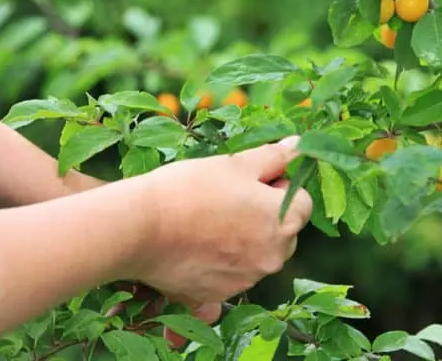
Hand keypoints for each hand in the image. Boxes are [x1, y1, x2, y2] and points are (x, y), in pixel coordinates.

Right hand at [125, 136, 311, 319]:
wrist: (139, 228)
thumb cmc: (191, 188)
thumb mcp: (236, 164)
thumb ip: (274, 157)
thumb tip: (300, 147)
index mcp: (284, 222)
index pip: (301, 202)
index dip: (278, 187)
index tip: (249, 181)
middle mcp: (273, 258)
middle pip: (282, 232)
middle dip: (264, 216)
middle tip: (226, 200)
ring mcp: (247, 280)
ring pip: (257, 254)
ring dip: (243, 239)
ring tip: (205, 221)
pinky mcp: (218, 295)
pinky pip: (231, 274)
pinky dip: (221, 262)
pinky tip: (194, 244)